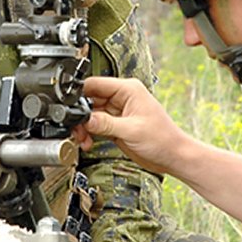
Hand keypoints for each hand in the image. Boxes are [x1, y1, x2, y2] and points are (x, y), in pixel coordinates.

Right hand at [73, 77, 188, 175]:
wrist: (172, 156)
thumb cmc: (163, 139)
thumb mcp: (131, 130)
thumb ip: (105, 123)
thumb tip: (84, 118)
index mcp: (128, 89)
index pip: (95, 84)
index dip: (80, 94)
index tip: (69, 107)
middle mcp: (122, 97)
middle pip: (90, 99)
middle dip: (81, 115)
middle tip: (77, 129)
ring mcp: (118, 111)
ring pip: (91, 113)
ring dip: (84, 126)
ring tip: (83, 138)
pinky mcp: (116, 125)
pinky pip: (96, 125)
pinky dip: (89, 133)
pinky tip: (89, 142)